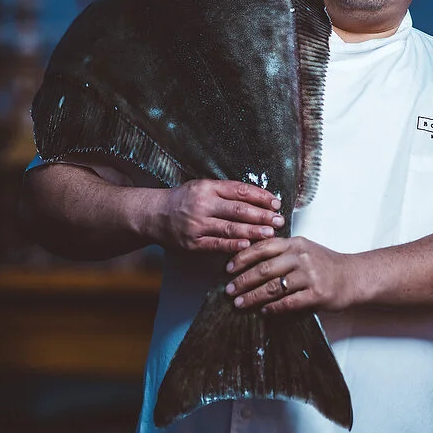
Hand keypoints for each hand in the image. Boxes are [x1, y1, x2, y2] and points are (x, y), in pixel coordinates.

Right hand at [151, 179, 283, 254]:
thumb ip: (226, 191)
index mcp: (207, 187)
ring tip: (271, 233)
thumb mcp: (202, 186)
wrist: (153, 215)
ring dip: (253, 231)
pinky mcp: (192, 243)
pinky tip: (248, 246)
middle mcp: (203, 204)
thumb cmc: (182, 200)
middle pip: (239, 209)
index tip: (276, 202)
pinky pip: (216, 245)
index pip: (240, 190)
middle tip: (279, 219)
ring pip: (230, 228)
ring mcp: (197, 225)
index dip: (261, 196)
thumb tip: (257, 197)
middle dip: (262, 215)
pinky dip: (233, 246)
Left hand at [225, 237, 361, 313]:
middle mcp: (302, 257)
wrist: (353, 277)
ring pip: (274, 287)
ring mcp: (310, 275)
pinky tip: (264, 311)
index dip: (242, 258)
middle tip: (229, 290)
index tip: (228, 269)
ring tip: (240, 303)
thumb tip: (249, 262)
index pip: (263, 247)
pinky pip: (288, 302)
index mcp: (296, 243)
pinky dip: (273, 308)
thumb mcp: (304, 250)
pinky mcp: (317, 294)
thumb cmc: (325, 264)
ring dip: (253, 296)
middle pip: (264, 269)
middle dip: (243, 281)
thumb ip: (281, 252)